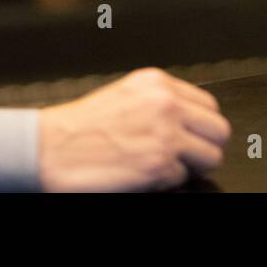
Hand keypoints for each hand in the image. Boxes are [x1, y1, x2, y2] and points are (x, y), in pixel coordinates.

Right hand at [38, 67, 230, 190]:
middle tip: (185, 157)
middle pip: (219, 131)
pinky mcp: (159, 166)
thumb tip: (192, 119)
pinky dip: (167, 182)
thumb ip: (161, 102)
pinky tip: (143, 175)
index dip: (201, 127)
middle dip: (204, 147)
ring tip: (163, 166)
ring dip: (190, 167)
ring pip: (211, 157)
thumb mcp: (126, 96)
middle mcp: (166, 105)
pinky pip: (183, 179)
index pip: (209, 106)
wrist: (47, 150)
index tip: (192, 137)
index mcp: (158, 84)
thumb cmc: (80, 127)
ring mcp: (165, 136)